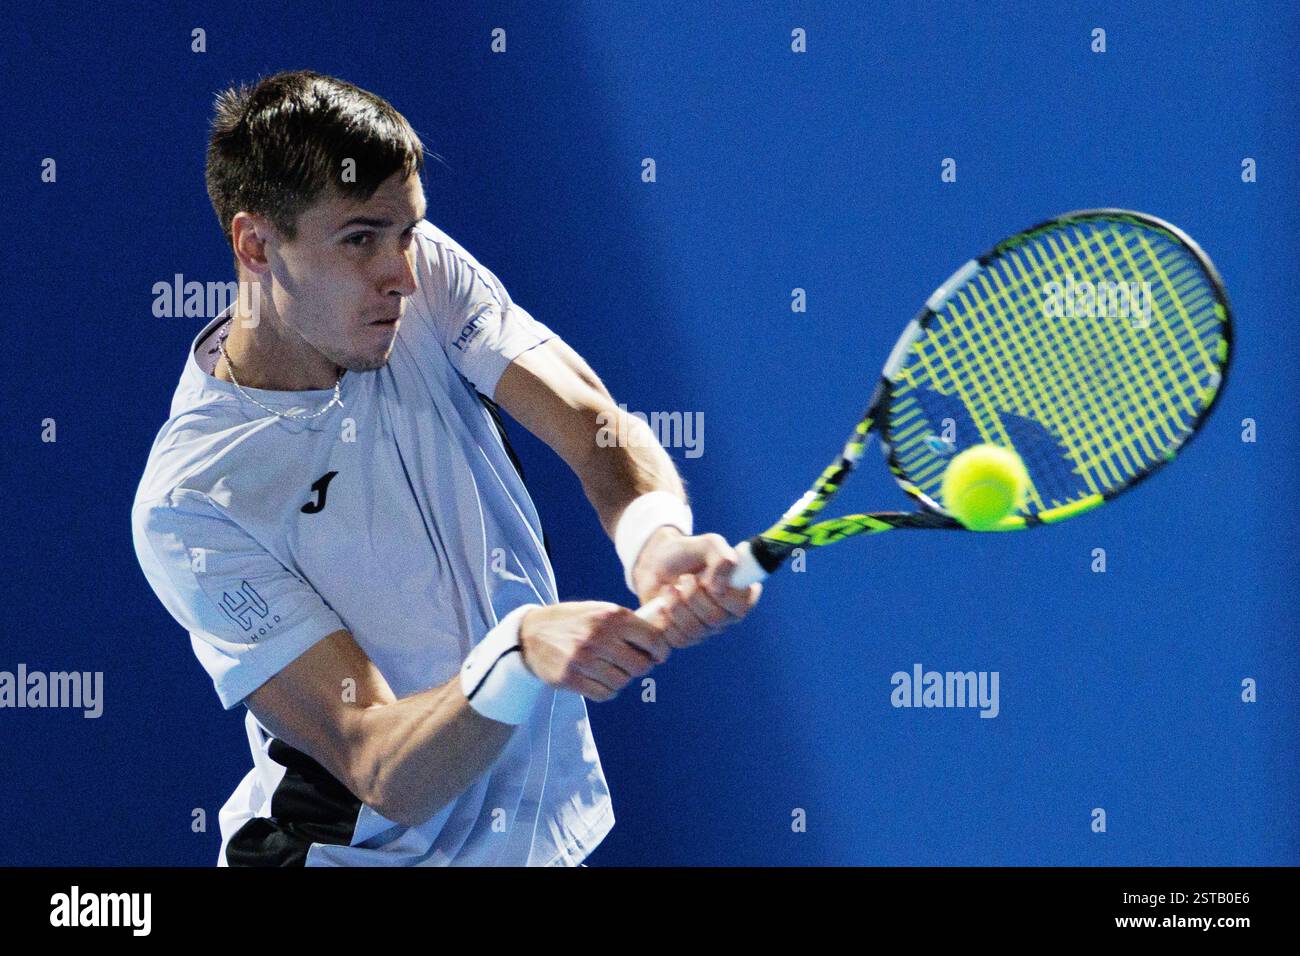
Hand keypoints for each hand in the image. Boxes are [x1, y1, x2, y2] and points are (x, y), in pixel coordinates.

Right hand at [518, 601, 671, 701]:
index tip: (659, 655)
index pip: (652, 639)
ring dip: (622, 679)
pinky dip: (607, 690)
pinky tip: (600, 679)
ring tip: (612, 670)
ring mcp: (583, 659)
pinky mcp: (570, 678)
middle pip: (640, 665)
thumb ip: (626, 623)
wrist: (530, 634)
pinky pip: (604, 694)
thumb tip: (659, 641)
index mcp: (610, 616)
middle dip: (641, 667)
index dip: (660, 651)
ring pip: (622, 682)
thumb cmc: (572, 621)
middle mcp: (598, 637)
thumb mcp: (599, 610)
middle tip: (633, 664)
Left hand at [631, 528, 761, 647]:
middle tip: (685, 578)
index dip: (724, 595)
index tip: (708, 580)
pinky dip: (666, 620)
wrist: (656, 563)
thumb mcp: (708, 544)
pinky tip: (662, 605)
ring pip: (695, 631)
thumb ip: (722, 557)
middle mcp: (725, 616)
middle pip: (715, 619)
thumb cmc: (687, 553)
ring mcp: (705, 630)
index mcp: (738, 594)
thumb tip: (720, 586)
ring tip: (670, 589)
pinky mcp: (684, 638)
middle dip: (694, 596)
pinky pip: (678, 640)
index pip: (742, 606)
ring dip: (677, 606)